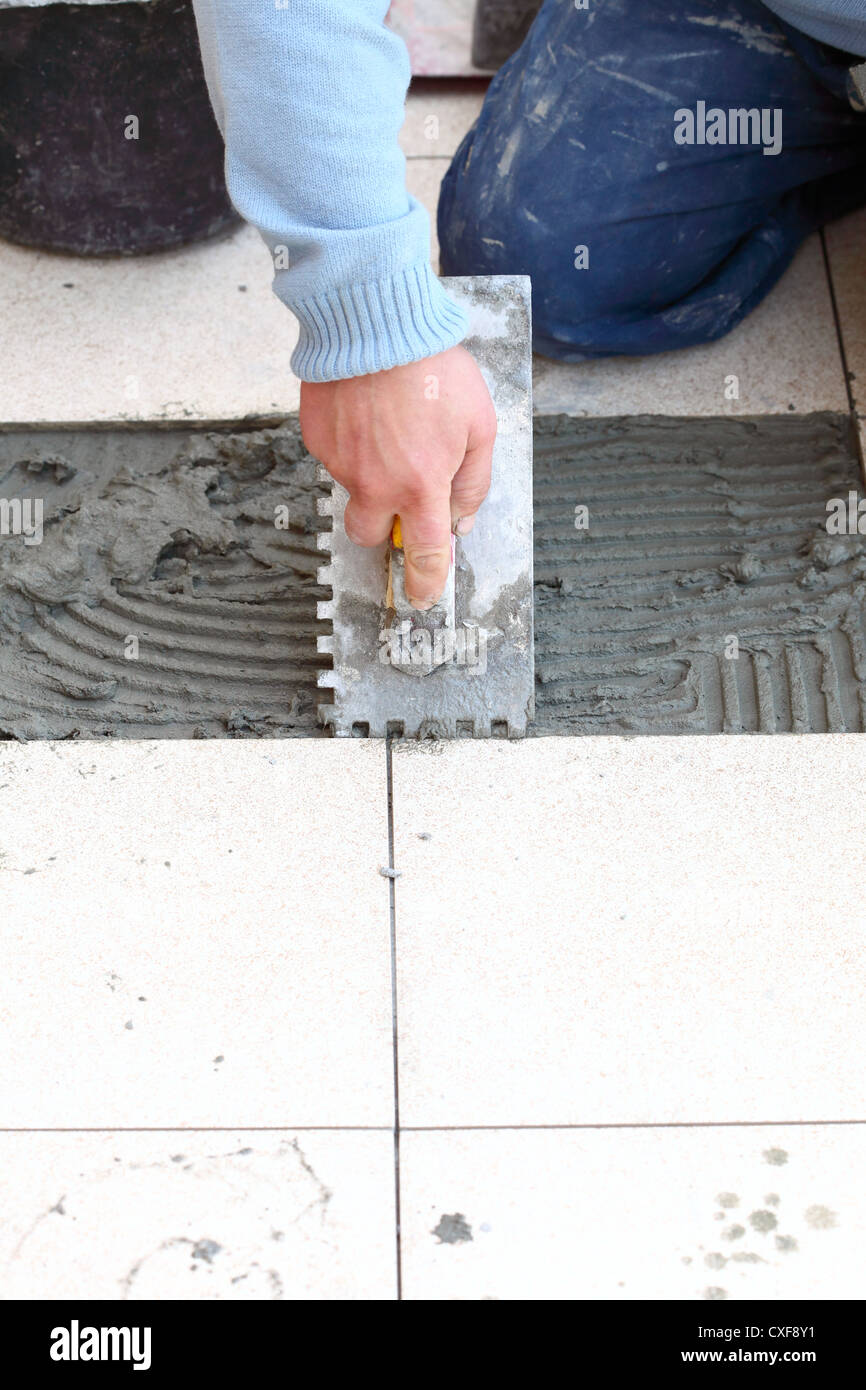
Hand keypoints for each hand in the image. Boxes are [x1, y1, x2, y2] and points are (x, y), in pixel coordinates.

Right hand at [300, 345, 496, 609]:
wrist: (375, 323)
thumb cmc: (434, 369)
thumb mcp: (480, 425)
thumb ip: (473, 481)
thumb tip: (462, 519)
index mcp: (420, 487)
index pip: (424, 553)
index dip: (425, 581)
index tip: (424, 595)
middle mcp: (375, 484)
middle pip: (369, 534)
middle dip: (382, 524)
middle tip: (399, 491)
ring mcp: (341, 463)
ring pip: (353, 487)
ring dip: (370, 470)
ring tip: (389, 422)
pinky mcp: (317, 439)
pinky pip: (335, 454)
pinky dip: (351, 441)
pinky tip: (367, 409)